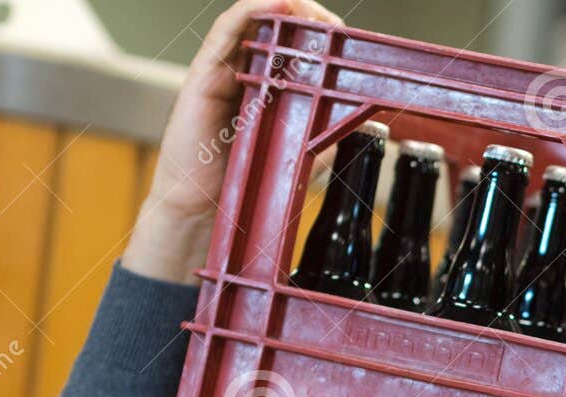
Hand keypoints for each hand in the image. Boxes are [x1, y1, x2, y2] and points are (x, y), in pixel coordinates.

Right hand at [122, 0, 341, 283]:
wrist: (208, 207)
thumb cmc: (246, 184)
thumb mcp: (299, 155)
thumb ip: (324, 134)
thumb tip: (361, 120)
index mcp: (268, 89)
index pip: (295, 48)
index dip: (320, 35)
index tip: (346, 37)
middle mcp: (244, 74)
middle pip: (276, 28)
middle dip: (309, 18)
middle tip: (335, 24)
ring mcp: (222, 71)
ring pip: (252, 21)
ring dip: (285, 8)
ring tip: (311, 9)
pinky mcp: (204, 74)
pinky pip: (225, 31)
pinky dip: (251, 11)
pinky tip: (277, 4)